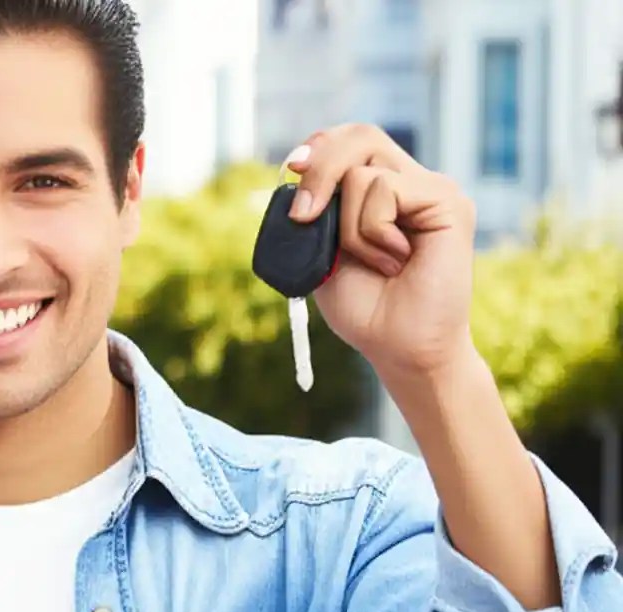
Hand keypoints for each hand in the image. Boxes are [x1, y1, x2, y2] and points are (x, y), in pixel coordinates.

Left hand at [286, 123, 479, 380]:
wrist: (400, 347)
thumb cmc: (365, 307)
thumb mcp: (322, 251)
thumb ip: (315, 210)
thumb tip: (298, 168)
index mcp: (383, 190)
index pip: (350, 140)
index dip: (319, 148)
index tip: (292, 168)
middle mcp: (411, 182)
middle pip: (358, 135)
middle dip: (320, 170)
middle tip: (305, 216)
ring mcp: (432, 190)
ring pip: (361, 172)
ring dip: (349, 228)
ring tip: (377, 263)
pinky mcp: (447, 201)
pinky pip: (383, 190)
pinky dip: (371, 231)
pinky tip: (395, 261)